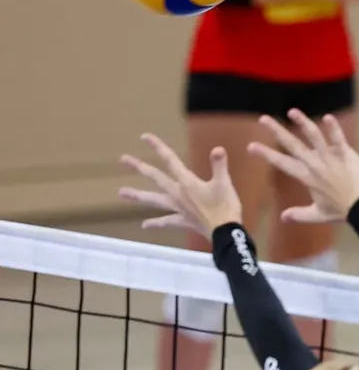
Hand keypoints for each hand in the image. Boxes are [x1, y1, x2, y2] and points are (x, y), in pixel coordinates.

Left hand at [118, 135, 241, 236]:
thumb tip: (217, 149)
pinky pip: (167, 221)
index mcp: (187, 182)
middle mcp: (178, 193)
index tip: (144, 137)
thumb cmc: (225, 206)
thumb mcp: (224, 183)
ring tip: (121, 192)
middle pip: (156, 178)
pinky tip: (144, 225)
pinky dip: (156, 223)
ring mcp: (178, 208)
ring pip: (155, 200)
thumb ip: (219, 165)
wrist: (225, 231)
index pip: (170, 161)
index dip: (158, 147)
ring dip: (139, 195)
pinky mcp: (183, 220)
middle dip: (140, 167)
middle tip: (123, 159)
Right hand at [248, 109, 358, 222]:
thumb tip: (283, 217)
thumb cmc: (342, 211)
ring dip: (302, 122)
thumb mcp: (318, 215)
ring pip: (314, 136)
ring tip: (292, 111)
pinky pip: (338, 138)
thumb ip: (299, 215)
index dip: (265, 153)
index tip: (251, 145)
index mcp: (306, 177)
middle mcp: (315, 165)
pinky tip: (328, 116)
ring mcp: (330, 158)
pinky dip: (333, 127)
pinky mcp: (346, 154)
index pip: (281, 162)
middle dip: (276, 131)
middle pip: (292, 144)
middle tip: (263, 119)